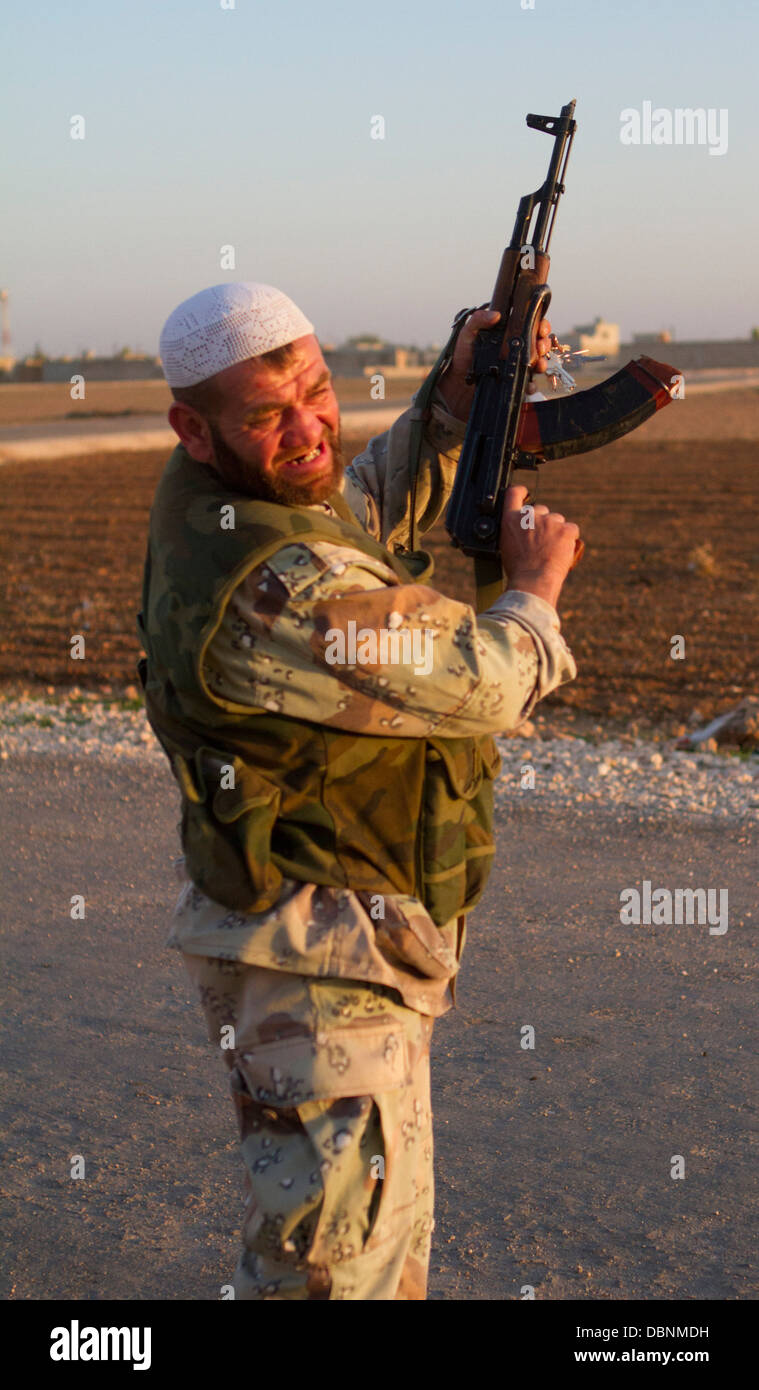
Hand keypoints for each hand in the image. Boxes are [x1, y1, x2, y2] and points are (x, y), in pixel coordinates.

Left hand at [437, 309, 553, 420]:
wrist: (458, 383)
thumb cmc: (462, 356)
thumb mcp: (467, 334)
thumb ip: (478, 320)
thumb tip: (496, 315)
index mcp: (508, 333)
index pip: (531, 325)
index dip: (541, 325)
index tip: (541, 329)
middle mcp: (515, 348)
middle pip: (539, 343)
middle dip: (544, 344)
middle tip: (540, 347)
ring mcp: (516, 365)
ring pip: (539, 362)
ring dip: (543, 363)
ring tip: (538, 365)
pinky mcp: (515, 382)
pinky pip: (529, 383)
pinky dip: (532, 384)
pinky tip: (529, 384)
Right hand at [498, 484, 582, 609]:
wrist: (532, 581)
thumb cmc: (518, 569)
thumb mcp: (506, 546)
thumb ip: (515, 531)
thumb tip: (524, 530)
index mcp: (511, 519)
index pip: (513, 494)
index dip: (521, 492)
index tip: (524, 492)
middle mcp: (529, 516)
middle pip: (540, 510)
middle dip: (543, 523)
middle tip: (541, 542)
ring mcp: (549, 521)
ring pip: (557, 520)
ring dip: (556, 532)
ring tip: (550, 551)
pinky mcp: (565, 529)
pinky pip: (571, 530)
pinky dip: (569, 540)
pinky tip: (561, 552)